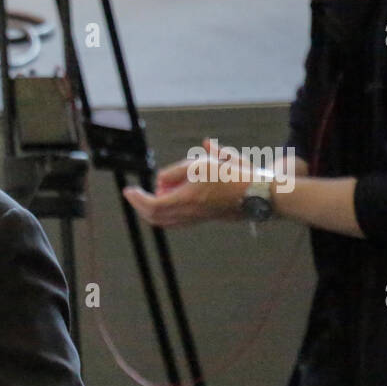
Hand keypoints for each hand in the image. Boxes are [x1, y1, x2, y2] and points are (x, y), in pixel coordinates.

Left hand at [122, 138, 251, 226]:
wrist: (257, 193)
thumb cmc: (232, 174)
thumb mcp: (201, 164)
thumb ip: (176, 171)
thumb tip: (159, 180)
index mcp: (186, 199)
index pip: (152, 205)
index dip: (136, 199)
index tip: (128, 190)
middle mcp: (189, 213)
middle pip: (155, 217)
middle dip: (141, 205)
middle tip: (135, 193)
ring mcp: (196, 218)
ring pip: (165, 221)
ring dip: (153, 209)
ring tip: (155, 192)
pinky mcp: (203, 219)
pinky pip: (176, 221)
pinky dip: (165, 213)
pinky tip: (168, 200)